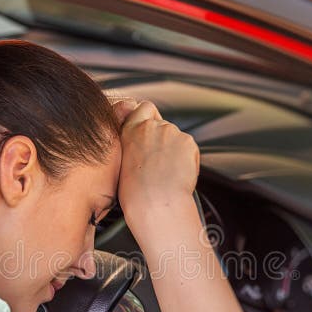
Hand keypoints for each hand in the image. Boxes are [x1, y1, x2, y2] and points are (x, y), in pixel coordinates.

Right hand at [115, 100, 199, 223]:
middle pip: (164, 125)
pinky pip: (189, 148)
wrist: (155, 203)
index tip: (150, 134)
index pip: (144, 108)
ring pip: (177, 138)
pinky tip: (178, 174)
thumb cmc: (136, 194)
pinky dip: (187, 159)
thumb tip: (142, 148)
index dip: (150, 118)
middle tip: (160, 163)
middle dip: (164, 140)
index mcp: (129, 131)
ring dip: (175, 150)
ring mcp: (170, 132)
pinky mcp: (188, 142)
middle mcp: (150, 127)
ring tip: (167, 174)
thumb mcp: (121, 164)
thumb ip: (132, 147)